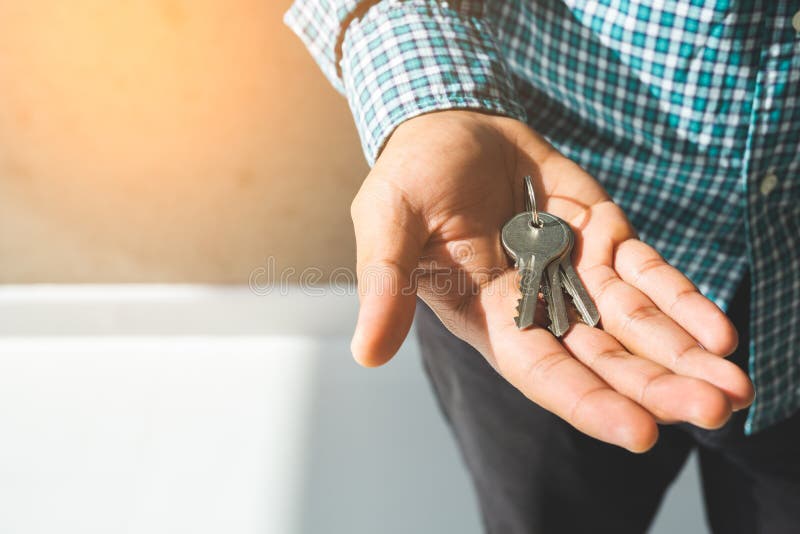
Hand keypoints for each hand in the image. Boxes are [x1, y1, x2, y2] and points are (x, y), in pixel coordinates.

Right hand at [349, 111, 752, 451]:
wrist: (451, 125)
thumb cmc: (410, 176)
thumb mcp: (387, 221)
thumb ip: (384, 284)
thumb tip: (366, 356)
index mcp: (486, 317)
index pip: (541, 371)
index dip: (587, 401)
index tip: (639, 431)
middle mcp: (537, 307)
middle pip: (603, 358)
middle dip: (657, 387)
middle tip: (714, 407)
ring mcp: (575, 272)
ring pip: (636, 324)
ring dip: (684, 354)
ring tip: (733, 384)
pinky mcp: (603, 235)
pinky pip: (648, 274)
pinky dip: (683, 300)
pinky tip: (718, 330)